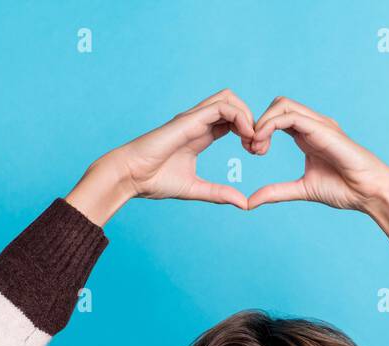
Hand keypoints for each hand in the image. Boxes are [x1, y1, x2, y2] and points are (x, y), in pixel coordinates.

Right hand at [103, 89, 258, 208]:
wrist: (130, 176)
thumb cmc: (153, 180)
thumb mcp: (195, 189)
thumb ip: (218, 194)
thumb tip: (243, 204)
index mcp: (201, 135)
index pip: (232, 120)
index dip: (249, 132)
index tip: (256, 152)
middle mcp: (198, 122)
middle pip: (234, 104)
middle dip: (253, 121)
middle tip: (258, 147)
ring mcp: (193, 118)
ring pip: (230, 98)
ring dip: (248, 116)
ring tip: (253, 141)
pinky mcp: (189, 119)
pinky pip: (222, 106)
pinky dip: (240, 117)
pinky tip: (245, 137)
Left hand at [245, 96, 388, 213]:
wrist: (370, 192)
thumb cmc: (344, 189)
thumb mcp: (301, 189)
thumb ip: (276, 192)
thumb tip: (251, 201)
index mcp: (306, 135)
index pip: (276, 118)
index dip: (259, 130)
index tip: (251, 152)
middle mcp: (312, 125)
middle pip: (276, 105)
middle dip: (257, 123)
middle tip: (252, 149)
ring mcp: (318, 124)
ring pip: (281, 105)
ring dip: (262, 123)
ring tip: (257, 147)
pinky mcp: (322, 129)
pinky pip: (290, 117)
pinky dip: (271, 125)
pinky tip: (263, 144)